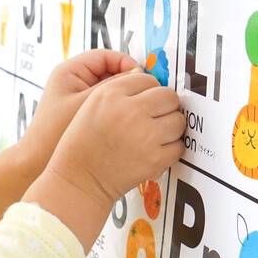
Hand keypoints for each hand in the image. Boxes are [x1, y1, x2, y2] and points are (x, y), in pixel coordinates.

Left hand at [10, 49, 143, 179]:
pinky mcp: (82, 114)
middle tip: (144, 96)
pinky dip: (117, 111)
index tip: (143, 80)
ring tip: (136, 111)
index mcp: (70, 71)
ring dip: (123, 99)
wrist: (35, 165)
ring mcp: (78, 97)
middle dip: (128, 84)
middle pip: (110, 72)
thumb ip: (113, 88)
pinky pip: (105, 106)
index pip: (107, 56)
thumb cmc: (53, 135)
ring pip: (110, 90)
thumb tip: (140, 75)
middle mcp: (73, 81)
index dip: (128, 65)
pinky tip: (127, 123)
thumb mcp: (86, 106)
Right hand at [46, 68, 184, 210]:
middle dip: (164, 106)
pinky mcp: (155, 158)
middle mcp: (129, 111)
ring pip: (178, 121)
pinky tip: (153, 150)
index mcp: (111, 94)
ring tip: (153, 134)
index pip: (148, 79)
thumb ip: (120, 88)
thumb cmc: (83, 143)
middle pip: (168, 97)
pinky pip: (178, 146)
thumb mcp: (91, 104)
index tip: (145, 100)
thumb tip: (151, 83)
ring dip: (170, 127)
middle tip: (154, 116)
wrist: (79, 178)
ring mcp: (145, 135)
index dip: (148, 91)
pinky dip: (169, 149)